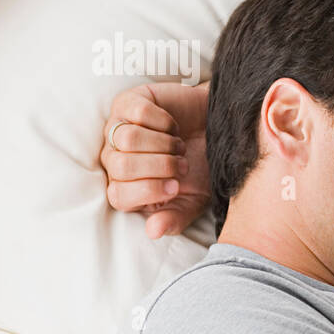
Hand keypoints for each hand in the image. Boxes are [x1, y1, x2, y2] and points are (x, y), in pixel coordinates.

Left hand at [100, 81, 210, 238]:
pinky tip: (173, 127)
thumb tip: (153, 231)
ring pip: (127, 138)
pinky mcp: (130, 102)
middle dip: (160, 166)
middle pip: (121, 165)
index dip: (149, 191)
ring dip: (163, 144)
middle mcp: (114, 158)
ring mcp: (118, 127)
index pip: (118, 195)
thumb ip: (174, 219)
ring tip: (178, 147)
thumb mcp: (194, 202)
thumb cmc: (202, 170)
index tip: (176, 186)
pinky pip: (138, 113)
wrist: (219, 133)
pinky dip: (164, 122)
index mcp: (124, 187)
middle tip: (181, 165)